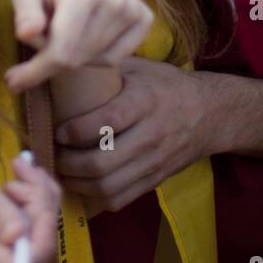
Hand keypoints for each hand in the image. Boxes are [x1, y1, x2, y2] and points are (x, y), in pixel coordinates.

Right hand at [0, 130, 59, 262]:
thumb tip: (18, 238)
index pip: (24, 260)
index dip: (42, 232)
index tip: (35, 193)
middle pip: (36, 239)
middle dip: (40, 201)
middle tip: (20, 170)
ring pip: (36, 223)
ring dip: (37, 191)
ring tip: (18, 167)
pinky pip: (28, 211)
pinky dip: (32, 189)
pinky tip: (18, 171)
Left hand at [6, 0, 152, 94]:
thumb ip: (24, 12)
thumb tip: (26, 34)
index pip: (61, 52)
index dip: (35, 72)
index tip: (13, 82)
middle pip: (76, 59)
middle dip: (52, 56)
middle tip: (43, 35)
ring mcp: (132, 8)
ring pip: (94, 60)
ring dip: (73, 54)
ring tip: (67, 28)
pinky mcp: (144, 17)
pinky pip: (114, 59)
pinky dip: (95, 55)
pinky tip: (87, 32)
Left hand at [54, 57, 211, 212]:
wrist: (210, 113)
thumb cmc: (168, 86)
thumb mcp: (142, 68)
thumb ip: (108, 67)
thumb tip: (67, 63)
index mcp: (146, 101)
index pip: (107, 121)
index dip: (76, 130)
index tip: (58, 130)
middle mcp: (151, 135)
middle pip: (102, 162)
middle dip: (68, 163)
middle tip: (52, 153)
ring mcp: (154, 162)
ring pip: (108, 186)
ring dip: (77, 184)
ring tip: (61, 171)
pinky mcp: (155, 181)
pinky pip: (120, 199)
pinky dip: (95, 197)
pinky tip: (82, 185)